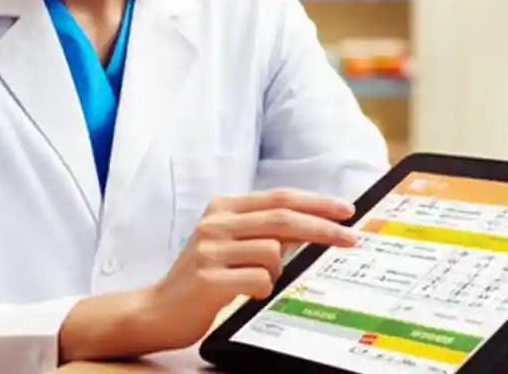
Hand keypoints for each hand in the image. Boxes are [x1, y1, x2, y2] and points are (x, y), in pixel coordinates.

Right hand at [144, 189, 357, 350]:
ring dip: (277, 272)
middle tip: (350, 238)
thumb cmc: (201, 278)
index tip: (346, 210)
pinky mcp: (208, 279)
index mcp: (222, 208)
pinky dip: (262, 289)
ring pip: (273, 252)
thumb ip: (261, 231)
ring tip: (254, 283)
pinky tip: (245, 294)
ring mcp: (210, 250)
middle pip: (282, 218)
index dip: (316, 202)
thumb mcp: (228, 244)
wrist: (157, 310)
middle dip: (322, 227)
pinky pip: (259, 280)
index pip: (279, 197)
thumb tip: (310, 226)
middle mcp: (215, 223)